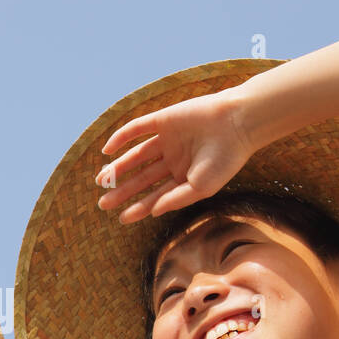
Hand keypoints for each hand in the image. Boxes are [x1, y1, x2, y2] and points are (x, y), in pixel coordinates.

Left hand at [95, 87, 255, 223]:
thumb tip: (153, 212)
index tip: (122, 218)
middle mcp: (174, 159)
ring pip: (136, 156)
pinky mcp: (164, 120)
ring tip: (101, 180)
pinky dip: (121, 137)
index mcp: (184, 177)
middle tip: (103, 204)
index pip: (156, 195)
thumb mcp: (201, 187)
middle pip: (142, 178)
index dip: (139, 207)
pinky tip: (107, 150)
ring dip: (118, 167)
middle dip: (123, 191)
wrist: (237, 122)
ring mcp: (168, 139)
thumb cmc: (225, 159)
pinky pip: (137, 128)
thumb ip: (176, 199)